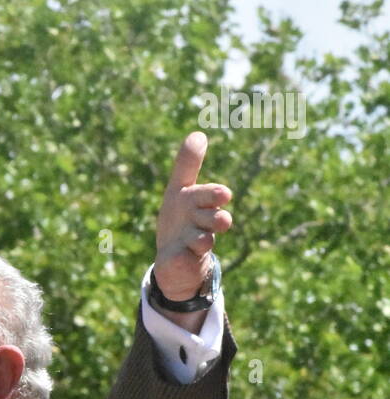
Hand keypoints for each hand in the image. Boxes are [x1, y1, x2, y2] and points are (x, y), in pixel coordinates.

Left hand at [154, 131, 232, 317]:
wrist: (175, 257)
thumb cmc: (179, 217)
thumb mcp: (178, 189)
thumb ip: (187, 164)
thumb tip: (199, 134)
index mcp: (201, 203)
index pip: (209, 195)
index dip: (215, 195)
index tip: (225, 195)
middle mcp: (203, 224)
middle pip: (213, 219)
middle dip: (215, 218)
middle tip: (222, 220)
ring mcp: (195, 245)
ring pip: (203, 241)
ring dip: (202, 239)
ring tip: (200, 240)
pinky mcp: (185, 264)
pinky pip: (183, 262)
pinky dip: (182, 259)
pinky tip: (179, 256)